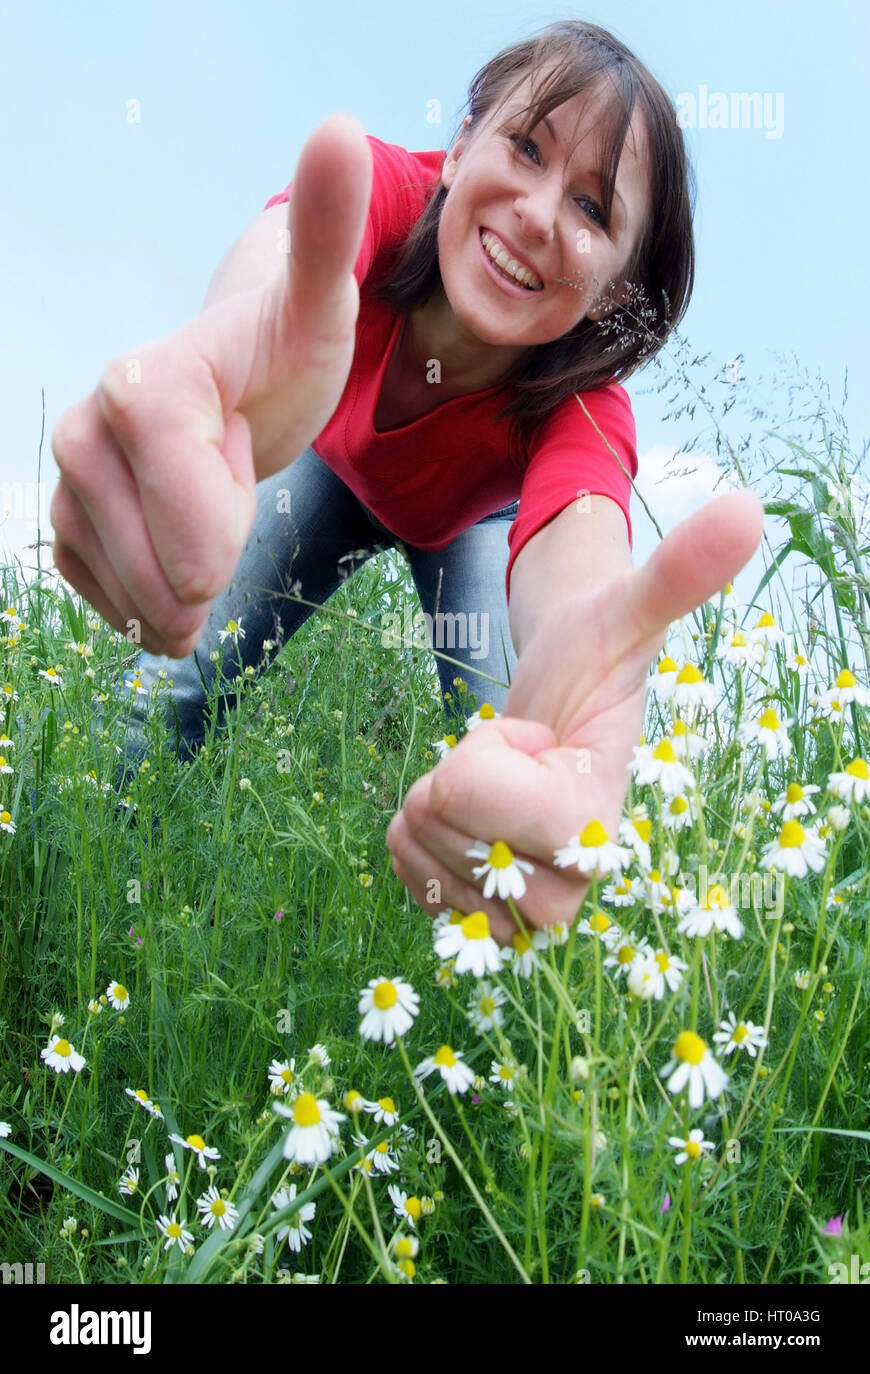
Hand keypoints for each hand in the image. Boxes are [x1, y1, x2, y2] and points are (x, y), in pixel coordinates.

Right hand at [50, 113, 372, 656]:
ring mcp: (75, 473)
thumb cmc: (290, 346)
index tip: (238, 533)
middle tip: (239, 523)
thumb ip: (325, 231)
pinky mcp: (71, 516)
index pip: (169, 484)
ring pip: (121, 582)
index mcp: (149, 381)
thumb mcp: (323, 303)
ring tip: (213, 554)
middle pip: (146, 554)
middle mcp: (91, 423)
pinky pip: (97, 588)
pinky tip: (174, 580)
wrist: (243, 378)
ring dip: (174, 600)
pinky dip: (140, 605)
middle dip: (203, 570)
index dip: (206, 527)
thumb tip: (337, 127)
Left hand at [386, 490, 765, 943]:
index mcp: (596, 828)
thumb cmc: (594, 657)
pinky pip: (403, 867)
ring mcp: (517, 914)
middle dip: (459, 776)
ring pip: (419, 849)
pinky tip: (470, 815)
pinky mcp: (474, 917)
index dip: (491, 746)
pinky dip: (418, 832)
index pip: (475, 790)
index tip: (541, 737)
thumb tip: (748, 510)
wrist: (558, 708)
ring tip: (496, 785)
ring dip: (439, 802)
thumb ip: (678, 575)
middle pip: (444, 827)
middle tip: (514, 762)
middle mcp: (566, 891)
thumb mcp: (624, 611)